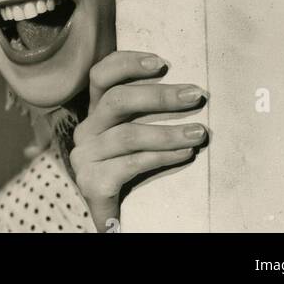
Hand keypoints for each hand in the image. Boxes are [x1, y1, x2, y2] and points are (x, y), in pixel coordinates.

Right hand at [69, 50, 207, 231]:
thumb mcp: (138, 135)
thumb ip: (149, 112)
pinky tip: (185, 154)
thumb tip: (190, 88)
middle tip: (195, 96)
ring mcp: (85, 157)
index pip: (102, 74)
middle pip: (117, 100)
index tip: (162, 62)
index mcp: (96, 111)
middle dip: (160, 96)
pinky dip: (161, 157)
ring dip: (169, 133)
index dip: (128, 63)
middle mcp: (86, 130)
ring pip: (128, 135)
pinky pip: (130, 164)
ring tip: (199, 133)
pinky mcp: (92, 182)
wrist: (121, 220)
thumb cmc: (136, 170)